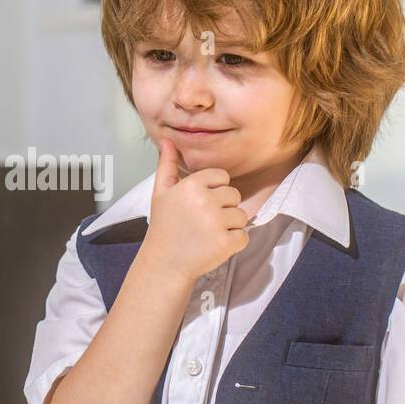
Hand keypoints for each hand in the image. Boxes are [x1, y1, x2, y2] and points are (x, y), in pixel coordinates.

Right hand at [141, 138, 248, 281]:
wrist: (164, 264)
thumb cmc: (164, 227)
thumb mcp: (161, 193)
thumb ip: (167, 165)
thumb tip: (167, 140)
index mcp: (192, 185)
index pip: (222, 177)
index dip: (214, 191)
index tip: (200, 205)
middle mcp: (205, 201)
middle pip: (234, 196)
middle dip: (223, 209)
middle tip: (203, 222)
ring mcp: (216, 223)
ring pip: (241, 216)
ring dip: (230, 226)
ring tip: (208, 234)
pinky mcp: (226, 243)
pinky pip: (244, 236)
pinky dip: (234, 243)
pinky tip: (215, 246)